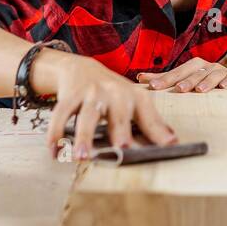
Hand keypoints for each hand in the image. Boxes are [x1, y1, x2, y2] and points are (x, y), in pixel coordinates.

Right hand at [42, 55, 176, 160]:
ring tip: (81, 157)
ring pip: (87, 116)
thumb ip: (151, 121)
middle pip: (118, 114)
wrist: (82, 68)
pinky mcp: (70, 95)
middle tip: (121, 148)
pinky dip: (55, 134)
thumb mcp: (135, 101)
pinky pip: (61, 115)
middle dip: (119, 130)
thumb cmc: (114, 92)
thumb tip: (172, 141)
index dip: (158, 130)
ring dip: (83, 137)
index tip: (170, 144)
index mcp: (135, 97)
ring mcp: (91, 93)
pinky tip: (54, 151)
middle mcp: (115, 93)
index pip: (148, 116)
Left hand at [138, 58, 226, 93]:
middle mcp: (207, 66)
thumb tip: (140, 78)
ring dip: (208, 81)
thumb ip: (164, 80)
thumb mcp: (185, 82)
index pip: (178, 71)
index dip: (166, 78)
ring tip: (200, 90)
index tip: (153, 87)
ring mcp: (222, 69)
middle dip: (187, 80)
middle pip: (196, 71)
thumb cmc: (204, 84)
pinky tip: (225, 87)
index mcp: (194, 66)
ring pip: (215, 73)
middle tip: (179, 90)